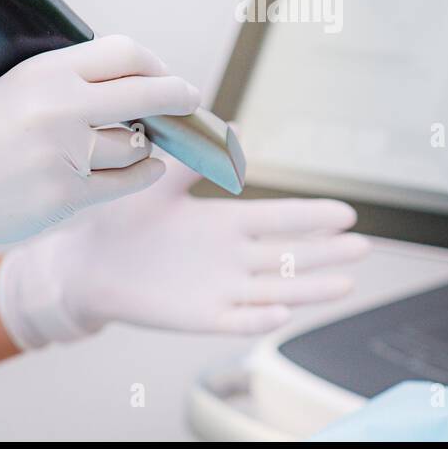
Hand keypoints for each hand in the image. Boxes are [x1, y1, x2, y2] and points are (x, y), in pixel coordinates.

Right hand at [0, 36, 200, 308]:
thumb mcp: (19, 91)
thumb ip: (74, 82)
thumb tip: (145, 80)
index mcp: (45, 72)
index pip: (126, 52)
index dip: (156, 65)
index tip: (164, 75)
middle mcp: (58, 107)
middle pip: (149, 92)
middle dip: (179, 97)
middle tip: (190, 100)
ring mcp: (65, 152)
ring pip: (139, 142)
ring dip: (145, 144)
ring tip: (129, 144)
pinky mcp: (68, 195)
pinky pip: (130, 179)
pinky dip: (144, 172)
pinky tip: (145, 167)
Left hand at [0, 157, 371, 344]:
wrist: (82, 261)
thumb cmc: (120, 219)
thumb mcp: (159, 181)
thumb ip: (194, 158)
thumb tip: (229, 128)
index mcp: (224, 224)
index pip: (281, 220)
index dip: (314, 217)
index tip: (348, 213)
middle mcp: (228, 259)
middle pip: (290, 256)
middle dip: (328, 252)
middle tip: (365, 247)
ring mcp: (216, 289)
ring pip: (275, 290)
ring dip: (310, 289)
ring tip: (347, 284)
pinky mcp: (197, 316)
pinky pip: (234, 320)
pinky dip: (258, 318)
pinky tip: (282, 312)